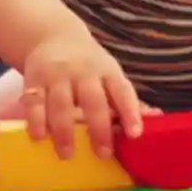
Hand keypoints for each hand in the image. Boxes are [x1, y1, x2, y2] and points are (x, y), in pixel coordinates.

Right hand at [20, 33, 143, 160]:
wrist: (53, 36)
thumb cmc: (89, 65)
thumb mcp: (110, 75)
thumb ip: (128, 101)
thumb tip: (158, 119)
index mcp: (107, 72)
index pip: (122, 92)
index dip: (131, 112)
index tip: (135, 134)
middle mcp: (83, 72)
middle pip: (92, 100)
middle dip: (98, 128)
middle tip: (102, 154)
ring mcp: (57, 75)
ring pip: (60, 103)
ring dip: (63, 130)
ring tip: (67, 154)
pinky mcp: (34, 80)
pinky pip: (33, 102)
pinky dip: (35, 120)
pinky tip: (39, 137)